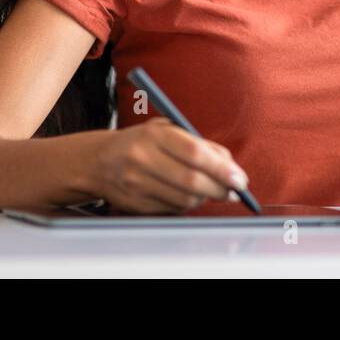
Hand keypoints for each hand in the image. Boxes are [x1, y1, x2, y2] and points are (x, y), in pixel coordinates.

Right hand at [92, 117, 248, 213]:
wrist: (99, 162)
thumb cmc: (143, 142)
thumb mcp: (167, 130)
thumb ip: (199, 143)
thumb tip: (230, 165)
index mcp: (154, 135)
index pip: (195, 153)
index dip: (222, 168)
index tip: (240, 178)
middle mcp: (142, 159)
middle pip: (192, 181)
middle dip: (220, 188)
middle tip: (234, 190)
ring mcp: (136, 184)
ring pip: (184, 199)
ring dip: (206, 198)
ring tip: (212, 189)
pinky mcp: (134, 204)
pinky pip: (172, 210)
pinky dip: (188, 205)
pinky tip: (190, 195)